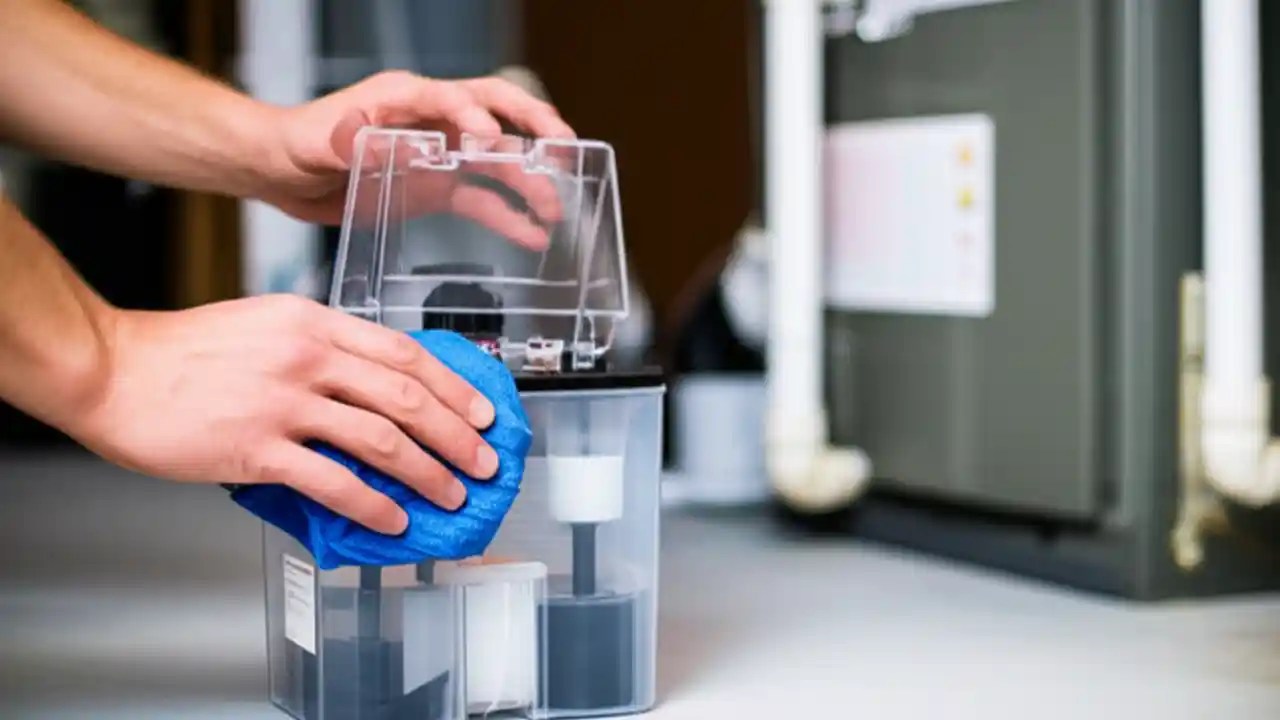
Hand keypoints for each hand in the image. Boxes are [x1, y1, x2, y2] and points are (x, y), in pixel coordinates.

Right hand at [74, 295, 500, 534]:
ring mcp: (283, 402)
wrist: (114, 370)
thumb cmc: (184, 352)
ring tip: (451, 496)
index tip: (482, 411)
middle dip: (456, 435)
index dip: (453, 386)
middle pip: (406, 398)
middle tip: (483, 462)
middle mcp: (306, 356)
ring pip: (381, 440)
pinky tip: (394, 519)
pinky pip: (333, 481)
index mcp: (313, 322)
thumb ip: (320, 348)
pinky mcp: (257, 448)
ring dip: (427, 473)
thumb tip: (373, 386)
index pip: (403, 353)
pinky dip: (373, 504)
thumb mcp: (266, 325)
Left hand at [257, 71, 575, 247]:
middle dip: (534, 127)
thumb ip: (373, 142)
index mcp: (406, 97)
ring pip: (498, 161)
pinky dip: (508, 216)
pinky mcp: (435, 187)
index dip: (478, 117)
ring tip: (556, 205)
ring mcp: (439, 153)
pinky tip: (531, 233)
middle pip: (498, 112)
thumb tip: (420, 148)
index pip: (457, 96)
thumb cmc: (299, 140)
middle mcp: (432, 119)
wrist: (280, 170)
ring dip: (529, 181)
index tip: (492, 141)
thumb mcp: (330, 139)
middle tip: (564, 146)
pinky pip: (481, 199)